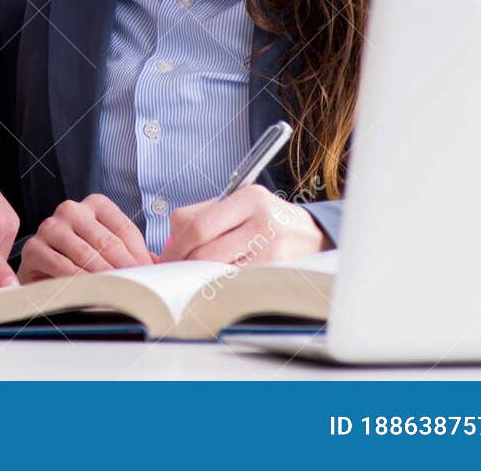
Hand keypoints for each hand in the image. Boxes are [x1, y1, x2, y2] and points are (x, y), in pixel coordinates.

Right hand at [16, 194, 154, 282]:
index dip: (140, 256)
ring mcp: (50, 226)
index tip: (150, 276)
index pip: (124, 229)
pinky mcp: (34, 247)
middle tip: (138, 289)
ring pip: (85, 254)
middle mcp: (71, 209)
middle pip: (106, 241)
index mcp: (95, 204)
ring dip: (104, 276)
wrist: (43, 269)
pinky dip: (79, 281)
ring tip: (118, 293)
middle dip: (125, 268)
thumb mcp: (110, 250)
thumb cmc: (82, 258)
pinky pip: (62, 266)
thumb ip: (134, 254)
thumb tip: (164, 266)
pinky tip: (91, 292)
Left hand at [162, 186, 325, 265]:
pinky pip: (237, 281)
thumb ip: (206, 216)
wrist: (314, 236)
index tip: (166, 256)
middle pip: (204, 250)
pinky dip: (222, 282)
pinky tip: (221, 279)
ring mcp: (273, 247)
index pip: (195, 224)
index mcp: (248, 197)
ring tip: (197, 274)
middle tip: (176, 270)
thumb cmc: (270, 221)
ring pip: (218, 269)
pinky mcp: (278, 270)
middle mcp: (262, 219)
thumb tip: (170, 242)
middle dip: (184, 263)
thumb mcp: (243, 206)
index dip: (175, 245)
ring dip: (201, 275)